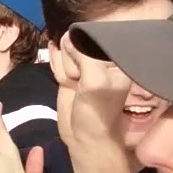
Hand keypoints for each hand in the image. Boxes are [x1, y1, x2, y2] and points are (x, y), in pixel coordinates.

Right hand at [57, 31, 133, 155]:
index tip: (85, 65)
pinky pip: (58, 58)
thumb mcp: (95, 82)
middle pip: (77, 39)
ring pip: (65, 48)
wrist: (84, 138)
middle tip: (79, 78)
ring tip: (73, 82)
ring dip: (64, 65)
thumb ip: (84, 56)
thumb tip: (67, 38)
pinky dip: (57, 65)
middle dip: (73, 58)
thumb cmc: (97, 112)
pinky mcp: (70, 72)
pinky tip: (62, 73)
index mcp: (115, 59)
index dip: (84, 45)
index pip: (96, 34)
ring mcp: (84, 65)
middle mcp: (101, 58)